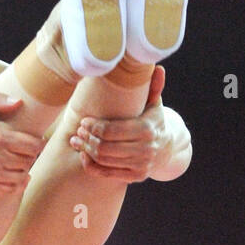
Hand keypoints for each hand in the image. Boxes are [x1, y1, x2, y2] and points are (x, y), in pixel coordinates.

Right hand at [0, 92, 43, 193]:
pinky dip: (17, 185)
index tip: (37, 144)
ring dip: (24, 171)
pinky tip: (16, 178)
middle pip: (28, 161)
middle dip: (31, 157)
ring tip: (21, 165)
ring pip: (20, 176)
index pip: (32, 145)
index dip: (39, 144)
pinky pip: (9, 189)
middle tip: (28, 154)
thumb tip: (19, 102)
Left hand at [70, 66, 177, 181]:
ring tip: (76, 141)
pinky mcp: (134, 177)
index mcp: (146, 129)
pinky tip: (84, 155)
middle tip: (77, 131)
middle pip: (105, 147)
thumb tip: (157, 68)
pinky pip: (106, 174)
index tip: (83, 121)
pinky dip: (91, 166)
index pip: (111, 131)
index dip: (94, 127)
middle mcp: (145, 150)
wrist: (167, 148)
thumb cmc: (153, 121)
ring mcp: (140, 165)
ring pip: (104, 160)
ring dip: (86, 151)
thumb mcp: (154, 104)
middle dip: (87, 139)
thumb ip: (153, 87)